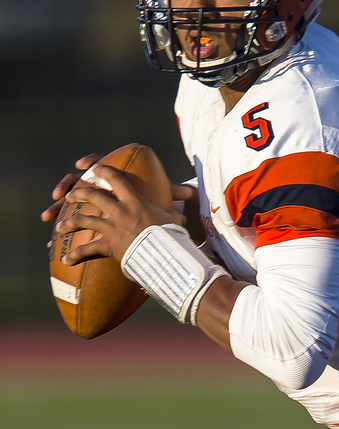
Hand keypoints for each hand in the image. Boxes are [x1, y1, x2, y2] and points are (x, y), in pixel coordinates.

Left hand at [43, 157, 191, 263]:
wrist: (165, 252)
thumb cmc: (172, 235)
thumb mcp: (175, 220)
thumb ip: (173, 213)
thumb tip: (188, 203)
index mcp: (134, 201)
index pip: (115, 179)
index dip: (103, 171)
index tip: (93, 169)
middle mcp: (118, 210)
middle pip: (92, 195)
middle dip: (78, 193)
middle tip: (71, 195)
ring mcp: (111, 227)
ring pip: (83, 219)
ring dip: (69, 222)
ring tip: (60, 226)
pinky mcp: (108, 244)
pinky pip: (87, 250)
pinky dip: (75, 256)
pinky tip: (65, 259)